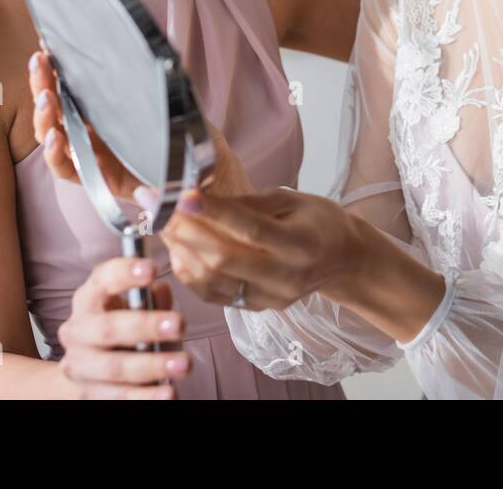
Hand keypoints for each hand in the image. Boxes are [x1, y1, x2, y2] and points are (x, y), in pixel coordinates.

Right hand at [28, 47, 253, 201]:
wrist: (205, 179)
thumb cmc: (189, 139)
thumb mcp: (176, 104)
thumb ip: (160, 85)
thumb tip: (154, 51)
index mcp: (105, 109)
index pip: (71, 86)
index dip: (55, 68)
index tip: (46, 46)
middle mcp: (92, 130)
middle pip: (54, 106)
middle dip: (42, 83)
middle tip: (39, 62)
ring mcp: (92, 154)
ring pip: (53, 135)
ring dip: (44, 117)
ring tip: (46, 97)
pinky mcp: (99, 179)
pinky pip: (68, 169)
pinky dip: (56, 155)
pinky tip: (56, 138)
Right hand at [56, 257, 188, 397]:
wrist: (92, 372)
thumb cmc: (125, 331)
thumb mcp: (138, 310)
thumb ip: (151, 300)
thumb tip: (163, 289)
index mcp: (88, 300)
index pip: (102, 279)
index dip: (125, 273)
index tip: (153, 268)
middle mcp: (77, 330)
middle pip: (107, 327)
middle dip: (145, 326)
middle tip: (179, 324)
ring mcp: (79, 365)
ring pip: (114, 367)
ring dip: (152, 366)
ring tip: (183, 364)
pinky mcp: (87, 394)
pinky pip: (118, 397)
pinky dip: (145, 396)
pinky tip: (168, 393)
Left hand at [162, 187, 368, 311]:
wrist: (344, 260)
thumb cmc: (320, 222)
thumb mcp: (294, 200)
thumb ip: (249, 203)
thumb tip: (201, 198)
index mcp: (301, 245)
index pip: (250, 229)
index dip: (213, 212)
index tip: (181, 194)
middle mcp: (285, 277)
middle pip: (223, 258)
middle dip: (183, 229)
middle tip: (158, 204)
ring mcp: (269, 298)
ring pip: (211, 279)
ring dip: (179, 250)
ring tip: (162, 223)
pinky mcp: (256, 308)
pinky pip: (212, 294)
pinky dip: (188, 271)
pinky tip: (178, 248)